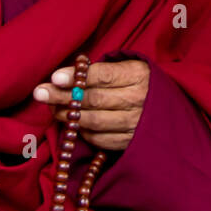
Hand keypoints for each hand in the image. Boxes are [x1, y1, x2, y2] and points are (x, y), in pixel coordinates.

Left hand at [34, 59, 148, 151]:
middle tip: (40, 93)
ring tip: (52, 108)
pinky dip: (82, 131)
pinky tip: (73, 123)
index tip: (54, 77)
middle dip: (63, 96)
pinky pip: (99, 139)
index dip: (77, 77)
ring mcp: (136, 124)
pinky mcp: (131, 143)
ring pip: (93, 122)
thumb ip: (101, 71)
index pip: (103, 76)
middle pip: (94, 100)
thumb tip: (64, 76)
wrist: (170, 111)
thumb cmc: (140, 84)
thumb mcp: (128, 68)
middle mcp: (139, 100)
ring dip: (68, 115)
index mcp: (138, 75)